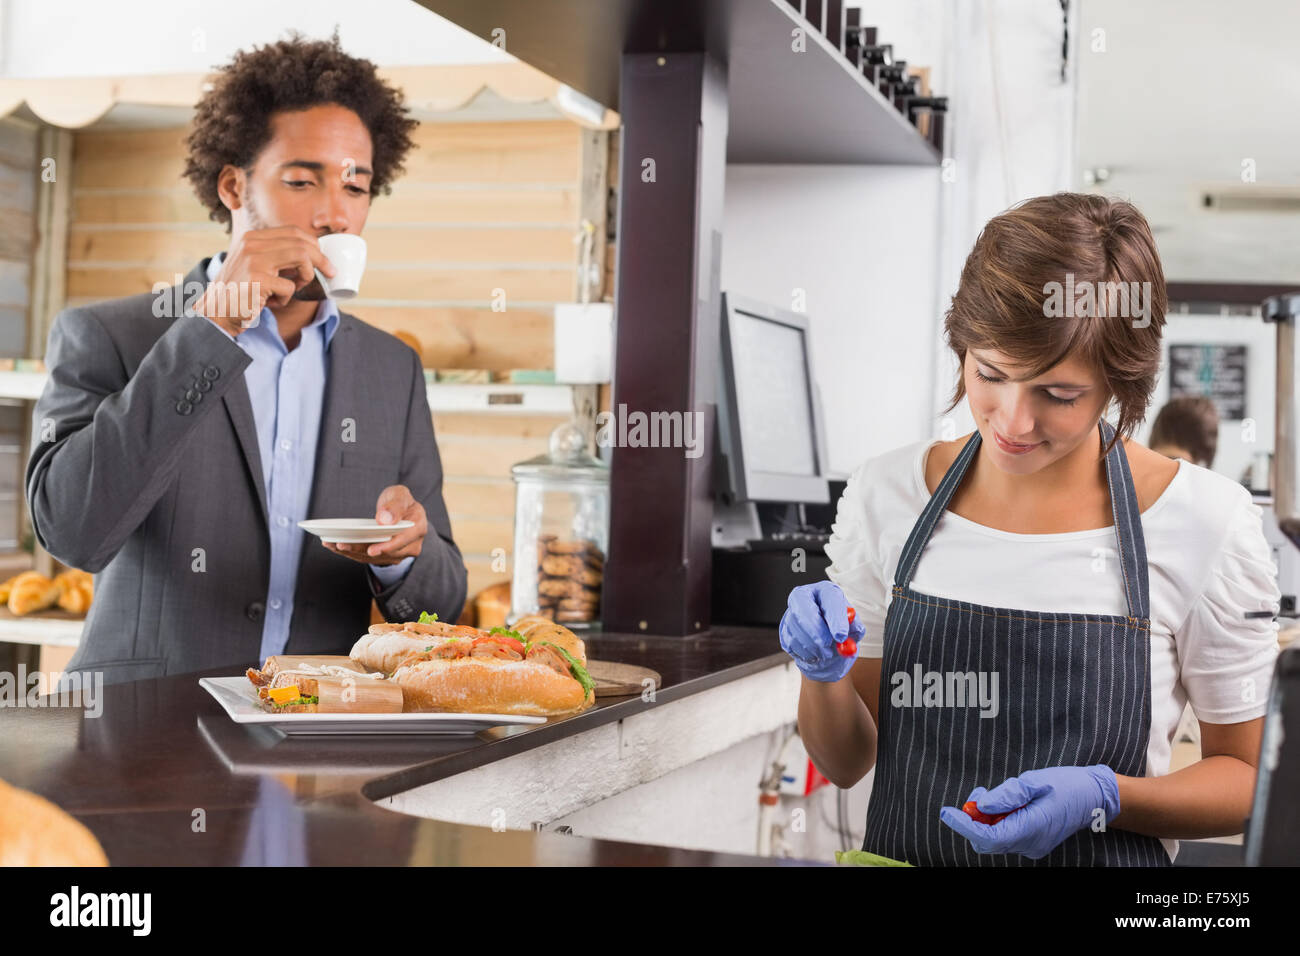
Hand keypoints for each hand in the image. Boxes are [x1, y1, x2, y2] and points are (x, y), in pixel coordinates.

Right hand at [200, 226, 335, 334]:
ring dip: (307, 276)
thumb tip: (314, 255)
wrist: (215, 313)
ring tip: (295, 287)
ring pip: (302, 258)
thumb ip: (276, 256)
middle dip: (322, 259)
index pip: (293, 231)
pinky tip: (271, 303)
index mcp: (252, 237)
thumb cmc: (240, 293)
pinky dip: (286, 299)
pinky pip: (289, 287)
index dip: (314, 245)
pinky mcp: (257, 280)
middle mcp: (251, 244)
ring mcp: (253, 260)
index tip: (325, 260)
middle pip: (302, 243)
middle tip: (331, 273)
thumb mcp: (255, 265)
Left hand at [322, 485, 426, 566]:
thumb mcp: (399, 495)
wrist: (399, 510)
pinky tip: (334, 546)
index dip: (387, 546)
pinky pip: (367, 557)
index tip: (371, 550)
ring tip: (332, 544)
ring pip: (373, 558)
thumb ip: (395, 506)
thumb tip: (385, 520)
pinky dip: (351, 552)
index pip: (403, 540)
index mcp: (417, 528)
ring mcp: (398, 553)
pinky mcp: (384, 557)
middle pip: (385, 552)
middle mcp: (410, 545)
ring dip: (352, 552)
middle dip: (361, 549)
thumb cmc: (399, 501)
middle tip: (341, 544)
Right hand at [779, 581, 863, 682]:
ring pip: (797, 630)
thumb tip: (854, 630)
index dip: (835, 617)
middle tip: (826, 646)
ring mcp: (791, 612)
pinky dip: (805, 653)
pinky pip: (791, 643)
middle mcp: (806, 597)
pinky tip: (815, 652)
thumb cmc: (841, 630)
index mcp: (826, 591)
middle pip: (803, 608)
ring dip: (813, 647)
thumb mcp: (853, 628)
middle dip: (815, 630)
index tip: (841, 636)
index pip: (829, 597)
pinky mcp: (784, 630)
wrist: (826, 643)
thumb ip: (855, 628)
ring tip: (827, 653)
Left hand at [939, 765, 1120, 858]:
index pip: (988, 837)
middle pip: (987, 841)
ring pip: (995, 837)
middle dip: (973, 819)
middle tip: (977, 794)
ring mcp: (1032, 846)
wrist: (1095, 796)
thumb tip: (981, 807)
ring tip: (990, 794)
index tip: (947, 811)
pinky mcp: (1032, 841)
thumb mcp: (1034, 781)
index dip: (964, 826)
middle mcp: (1030, 844)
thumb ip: (1006, 795)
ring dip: (985, 817)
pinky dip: (996, 819)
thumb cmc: (1066, 784)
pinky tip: (1002, 802)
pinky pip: (1005, 834)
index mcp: (1031, 829)